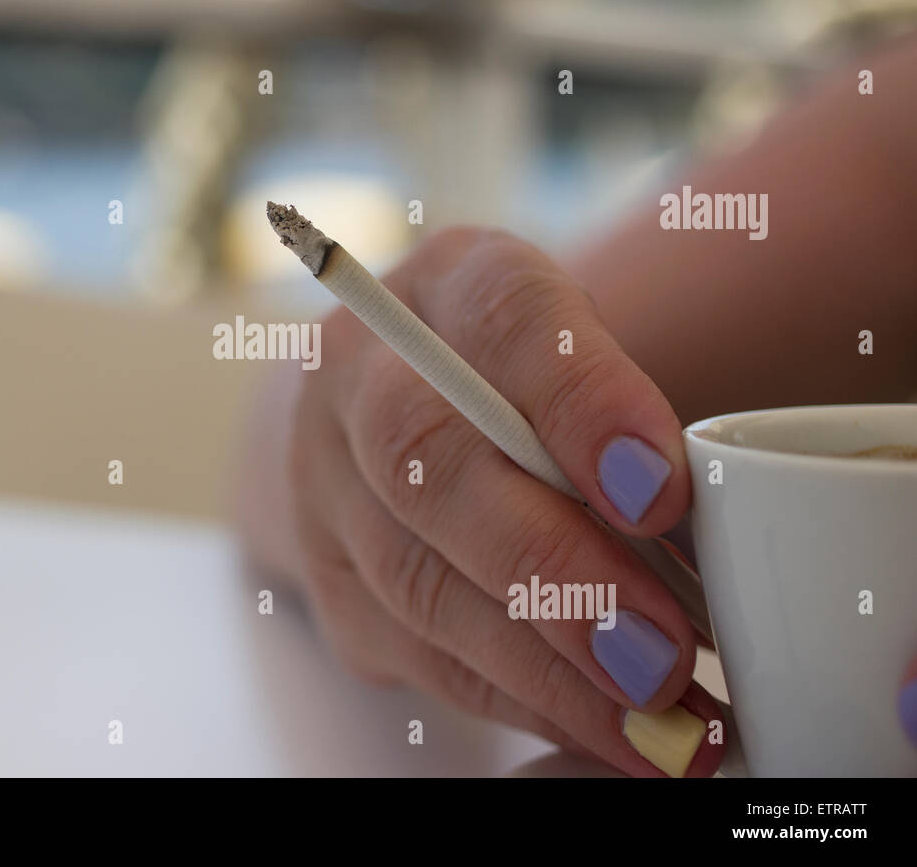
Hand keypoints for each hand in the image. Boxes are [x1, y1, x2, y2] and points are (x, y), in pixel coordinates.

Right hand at [236, 226, 726, 776]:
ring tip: (654, 716)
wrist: (381, 415)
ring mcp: (325, 478)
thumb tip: (689, 535)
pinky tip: (600, 726)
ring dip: (542, 662)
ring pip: (414, 577)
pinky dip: (515, 697)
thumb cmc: (512, 382)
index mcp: (448, 287)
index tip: (659, 489)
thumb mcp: (576, 352)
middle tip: (658, 650)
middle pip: (425, 459)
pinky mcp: (328, 578)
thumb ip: (623, 415)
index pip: (506, 316)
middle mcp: (361, 372)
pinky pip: (414, 650)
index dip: (581, 400)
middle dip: (548, 566)